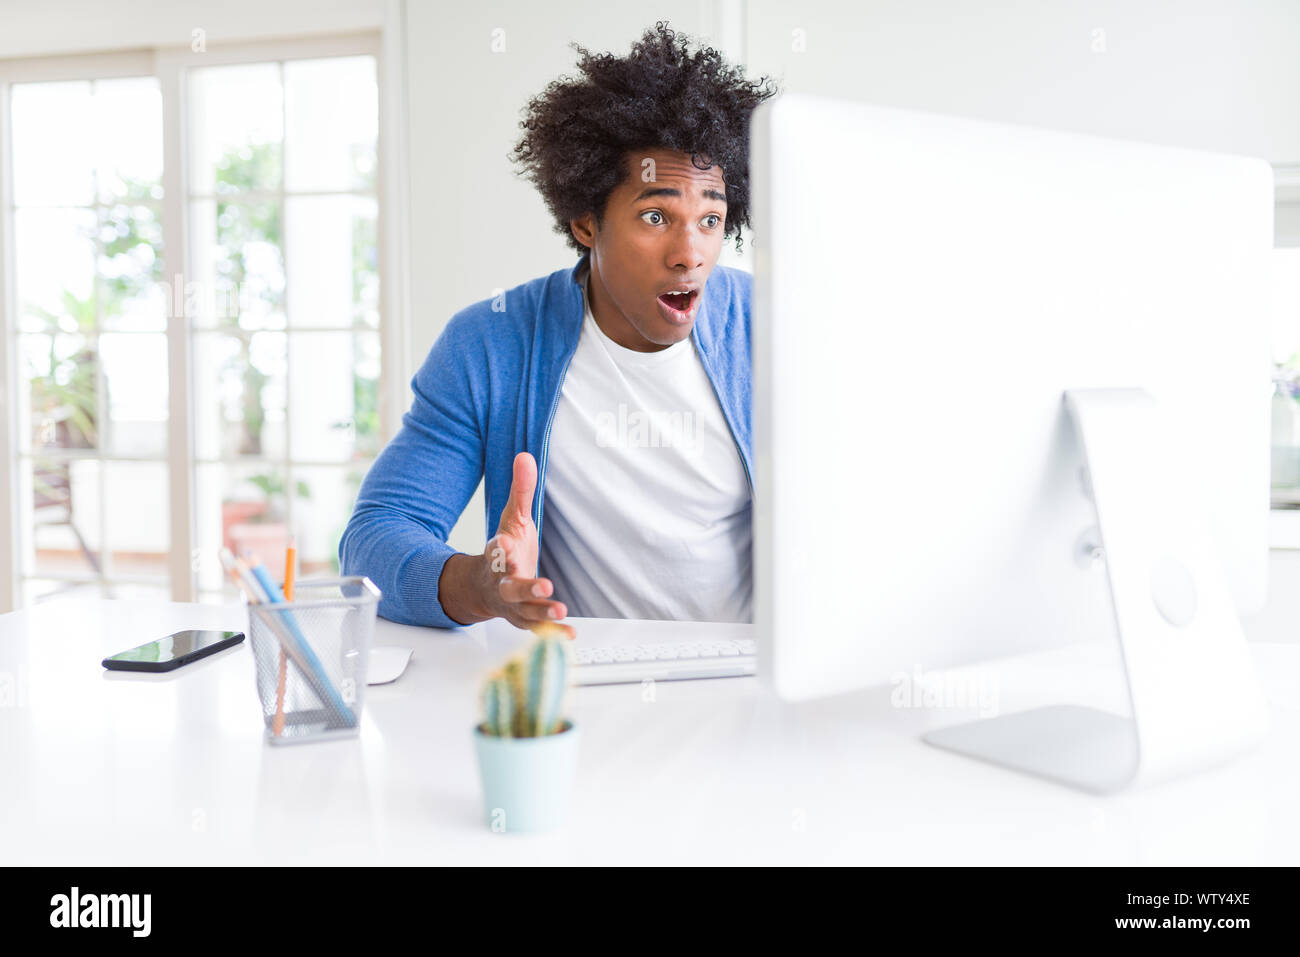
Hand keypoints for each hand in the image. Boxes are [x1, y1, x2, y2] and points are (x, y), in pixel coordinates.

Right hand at [474, 452, 574, 637]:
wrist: (483, 586)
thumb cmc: (505, 549)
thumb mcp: (513, 518)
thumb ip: (521, 490)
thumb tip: (524, 456)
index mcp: (498, 554)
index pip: (497, 552)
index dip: (501, 550)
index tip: (505, 546)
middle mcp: (502, 582)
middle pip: (511, 587)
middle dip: (526, 588)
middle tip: (544, 585)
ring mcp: (513, 603)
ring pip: (525, 611)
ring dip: (542, 612)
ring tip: (561, 610)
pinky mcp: (524, 617)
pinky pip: (537, 628)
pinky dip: (552, 633)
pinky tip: (570, 634)